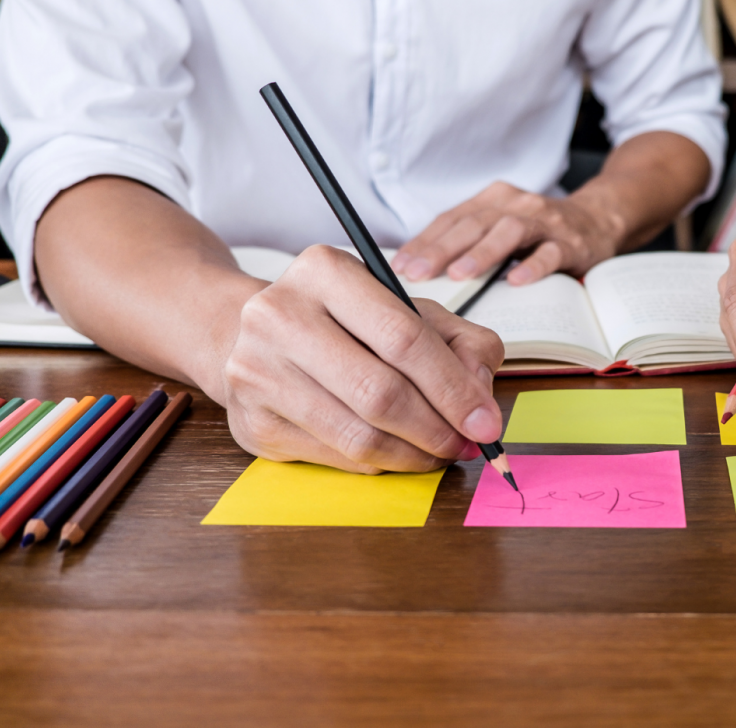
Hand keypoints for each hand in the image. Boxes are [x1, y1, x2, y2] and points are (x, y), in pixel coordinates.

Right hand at [222, 245, 505, 473]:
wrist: (249, 335)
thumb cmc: (346, 323)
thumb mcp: (411, 311)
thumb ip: (462, 342)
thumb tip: (479, 394)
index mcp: (324, 271)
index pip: (403, 337)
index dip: (453, 388)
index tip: (486, 422)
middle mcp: (279, 315)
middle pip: (379, 392)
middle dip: (436, 429)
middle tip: (466, 445)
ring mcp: (256, 370)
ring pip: (357, 435)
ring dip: (413, 455)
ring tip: (440, 453)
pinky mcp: (252, 421)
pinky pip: (334, 457)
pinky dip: (380, 464)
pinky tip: (399, 454)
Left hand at [391, 181, 623, 285]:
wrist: (598, 219)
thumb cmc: (539, 231)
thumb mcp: (500, 226)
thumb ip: (468, 240)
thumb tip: (419, 268)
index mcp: (493, 200)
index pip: (452, 219)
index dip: (425, 241)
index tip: (401, 265)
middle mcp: (516, 204)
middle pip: (474, 224)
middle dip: (442, 249)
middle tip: (418, 273)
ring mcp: (546, 222)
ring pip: (509, 232)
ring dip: (482, 253)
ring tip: (459, 274)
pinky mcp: (572, 242)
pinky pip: (551, 253)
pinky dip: (533, 266)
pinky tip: (517, 281)